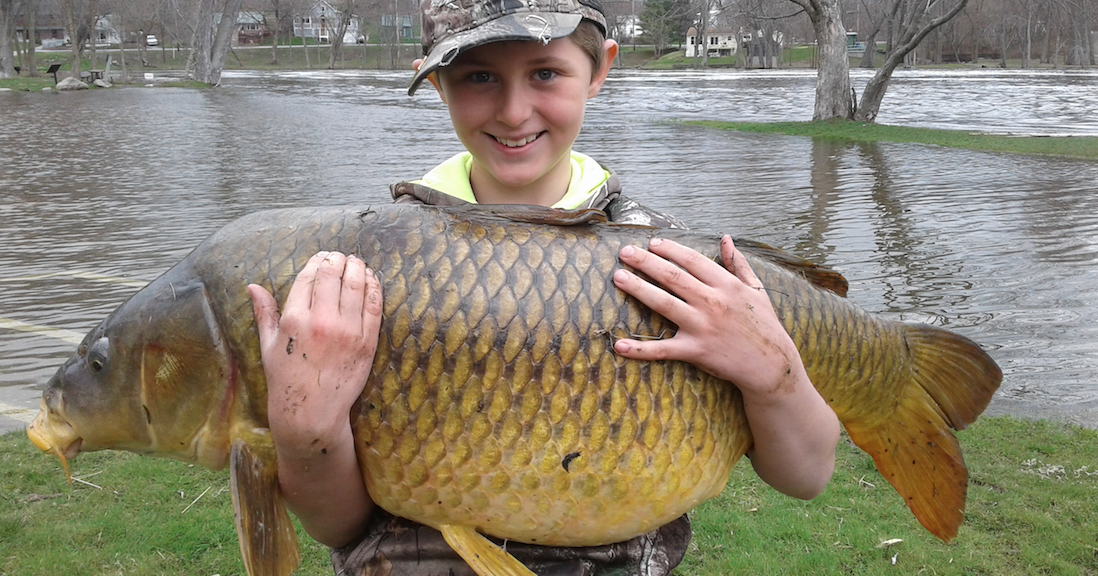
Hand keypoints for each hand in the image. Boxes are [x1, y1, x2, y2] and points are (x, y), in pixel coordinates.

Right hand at [248, 251, 382, 455]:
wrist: (311, 414)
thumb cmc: (286, 380)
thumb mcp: (268, 345)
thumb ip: (264, 313)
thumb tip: (252, 286)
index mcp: (294, 319)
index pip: (309, 277)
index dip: (317, 262)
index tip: (322, 256)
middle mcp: (322, 321)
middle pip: (333, 276)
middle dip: (338, 260)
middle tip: (341, 256)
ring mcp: (347, 331)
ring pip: (356, 286)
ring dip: (358, 268)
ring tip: (357, 263)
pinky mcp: (367, 342)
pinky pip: (374, 307)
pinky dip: (374, 288)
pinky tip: (371, 280)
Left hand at [613, 236, 838, 498]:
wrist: (772, 366)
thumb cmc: (764, 326)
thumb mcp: (757, 290)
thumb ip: (739, 264)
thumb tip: (726, 239)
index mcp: (727, 285)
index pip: (693, 260)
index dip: (670, 250)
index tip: (652, 243)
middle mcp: (713, 302)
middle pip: (673, 276)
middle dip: (646, 261)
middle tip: (624, 251)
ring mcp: (703, 326)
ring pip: (663, 303)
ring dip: (638, 288)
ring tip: (618, 276)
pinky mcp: (696, 351)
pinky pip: (663, 350)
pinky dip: (640, 349)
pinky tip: (619, 346)